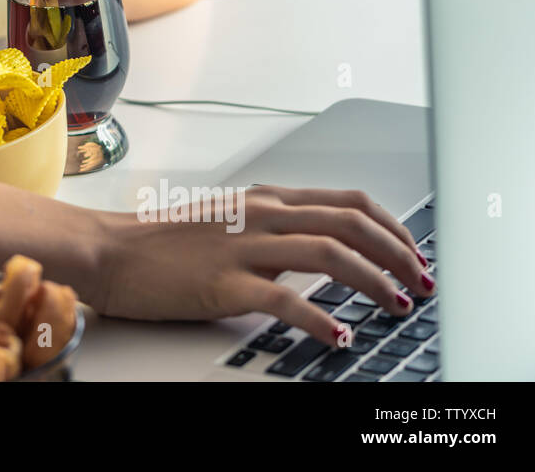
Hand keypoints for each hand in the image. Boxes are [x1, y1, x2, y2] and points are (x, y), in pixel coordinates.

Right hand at [93, 185, 435, 347]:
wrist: (111, 251)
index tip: (415, 255)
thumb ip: (273, 230)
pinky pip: (285, 300)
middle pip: (351, 224)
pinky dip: (320, 319)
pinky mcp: (225, 283)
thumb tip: (320, 251)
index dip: (393, 228)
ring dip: (376, 282)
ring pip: (330, 254)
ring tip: (398, 306)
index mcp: (265, 200)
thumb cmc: (163, 242)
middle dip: (399, 255)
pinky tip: (338, 335)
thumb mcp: (228, 222)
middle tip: (423, 283)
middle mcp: (261, 216)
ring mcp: (244, 247)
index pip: (349, 202)